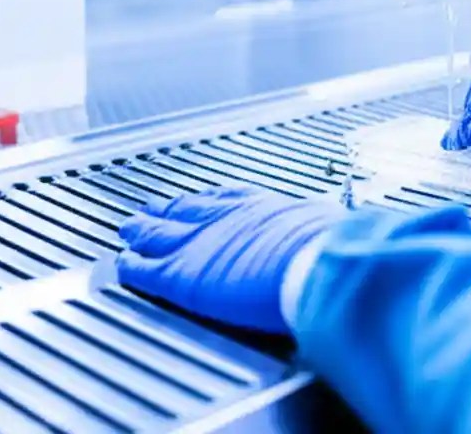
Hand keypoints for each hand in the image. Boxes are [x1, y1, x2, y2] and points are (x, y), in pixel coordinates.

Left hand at [117, 188, 345, 333]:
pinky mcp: (182, 274)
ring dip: (141, 229)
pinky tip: (120, 265)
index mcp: (264, 205)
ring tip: (128, 229)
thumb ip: (324, 230)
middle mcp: (227, 217)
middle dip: (168, 208)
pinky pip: (146, 268)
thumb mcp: (332, 227)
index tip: (199, 198)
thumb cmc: (335, 249)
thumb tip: (350, 234)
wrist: (318, 263)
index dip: (207, 197)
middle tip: (153, 208)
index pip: (227, 196)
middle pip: (187, 208)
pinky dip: (130, 265)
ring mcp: (201, 242)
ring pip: (158, 232)